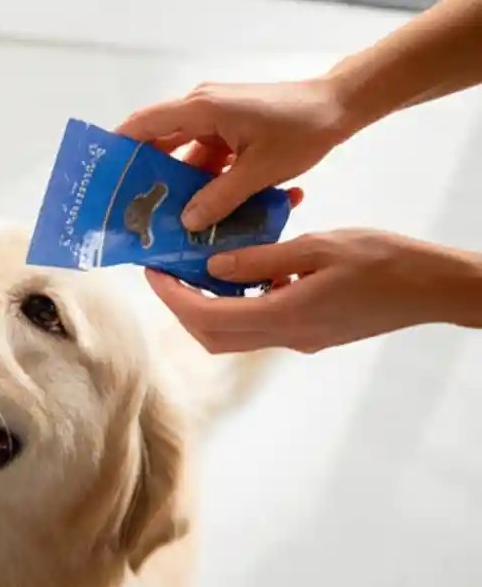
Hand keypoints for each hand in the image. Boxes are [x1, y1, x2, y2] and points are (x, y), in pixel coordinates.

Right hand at [117, 79, 353, 229]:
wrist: (340, 106)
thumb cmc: (302, 129)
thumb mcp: (260, 171)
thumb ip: (219, 198)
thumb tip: (186, 222)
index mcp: (202, 109)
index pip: (145, 124)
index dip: (118, 148)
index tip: (100, 176)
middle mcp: (202, 108)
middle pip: (158, 140)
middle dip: (143, 174)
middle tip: (128, 206)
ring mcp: (216, 116)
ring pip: (183, 152)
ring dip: (177, 182)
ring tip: (164, 216)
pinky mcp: (230, 126)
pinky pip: (205, 154)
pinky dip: (201, 178)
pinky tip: (201, 208)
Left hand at [145, 229, 481, 353]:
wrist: (433, 288)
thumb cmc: (384, 260)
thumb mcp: (319, 246)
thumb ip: (262, 258)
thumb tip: (212, 265)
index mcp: (285, 315)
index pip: (207, 317)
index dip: (172, 297)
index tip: (153, 271)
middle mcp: (287, 337)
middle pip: (212, 336)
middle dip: (180, 307)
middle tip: (166, 271)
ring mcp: (299, 341)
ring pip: (233, 336)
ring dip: (207, 308)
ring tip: (196, 268)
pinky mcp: (310, 335)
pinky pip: (259, 327)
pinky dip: (238, 305)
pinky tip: (242, 271)